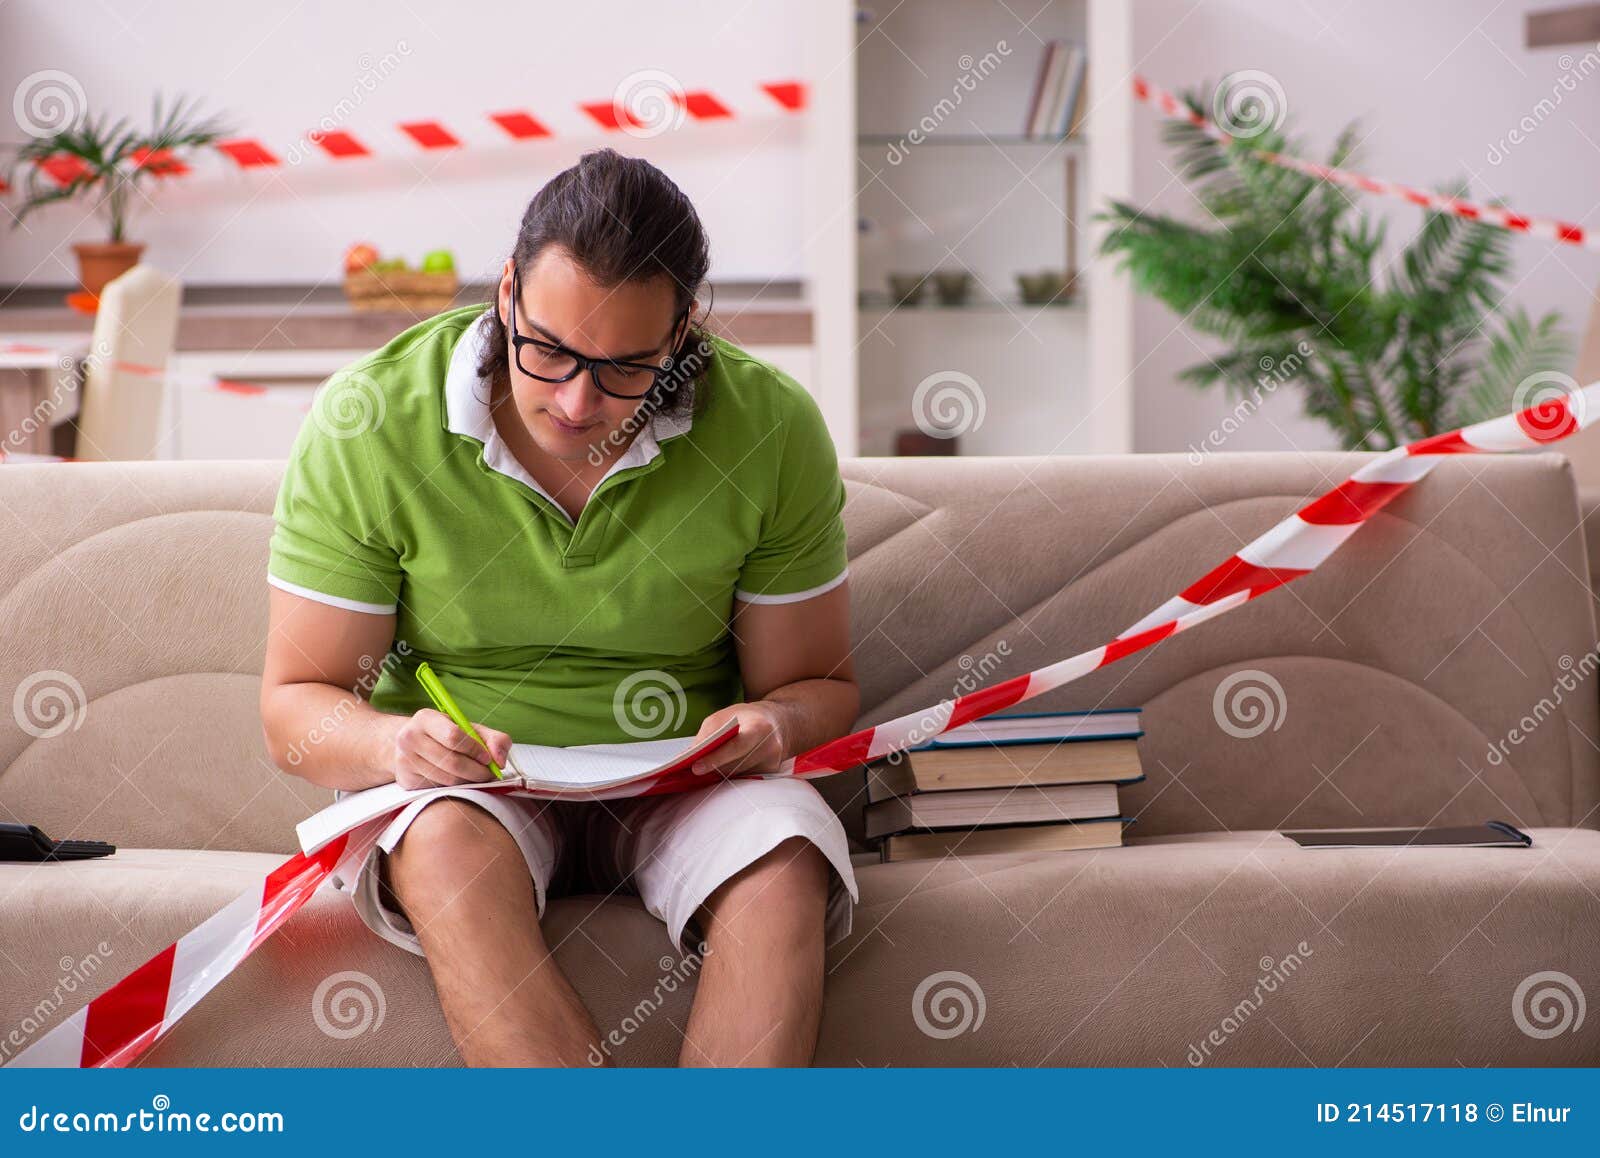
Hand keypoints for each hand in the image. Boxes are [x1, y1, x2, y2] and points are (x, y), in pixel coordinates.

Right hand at [390, 709, 511, 789]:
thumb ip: (494, 739)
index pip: (453, 736)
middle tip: (489, 775)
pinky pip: (439, 789)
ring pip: (447, 779)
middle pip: (451, 762)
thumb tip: (500, 761)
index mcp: (425, 718)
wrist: (412, 744)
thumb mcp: (470, 729)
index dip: (475, 750)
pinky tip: (459, 780)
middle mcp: (409, 738)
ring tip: (475, 776)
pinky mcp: (406, 780)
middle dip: (477, 771)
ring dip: (468, 781)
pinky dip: (455, 788)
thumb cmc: (446, 735)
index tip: (488, 759)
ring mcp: (404, 760)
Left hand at [690, 701, 789, 777]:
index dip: (716, 758)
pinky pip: (745, 778)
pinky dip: (731, 777)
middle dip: (713, 769)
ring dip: (720, 775)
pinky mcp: (771, 773)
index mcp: (760, 727)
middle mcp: (771, 747)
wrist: (776, 722)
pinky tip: (721, 771)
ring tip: (704, 771)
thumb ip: (708, 734)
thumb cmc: (746, 717)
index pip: (737, 746)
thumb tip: (688, 757)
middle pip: (736, 765)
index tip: (696, 767)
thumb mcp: (724, 716)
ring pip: (738, 776)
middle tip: (692, 772)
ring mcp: (772, 762)